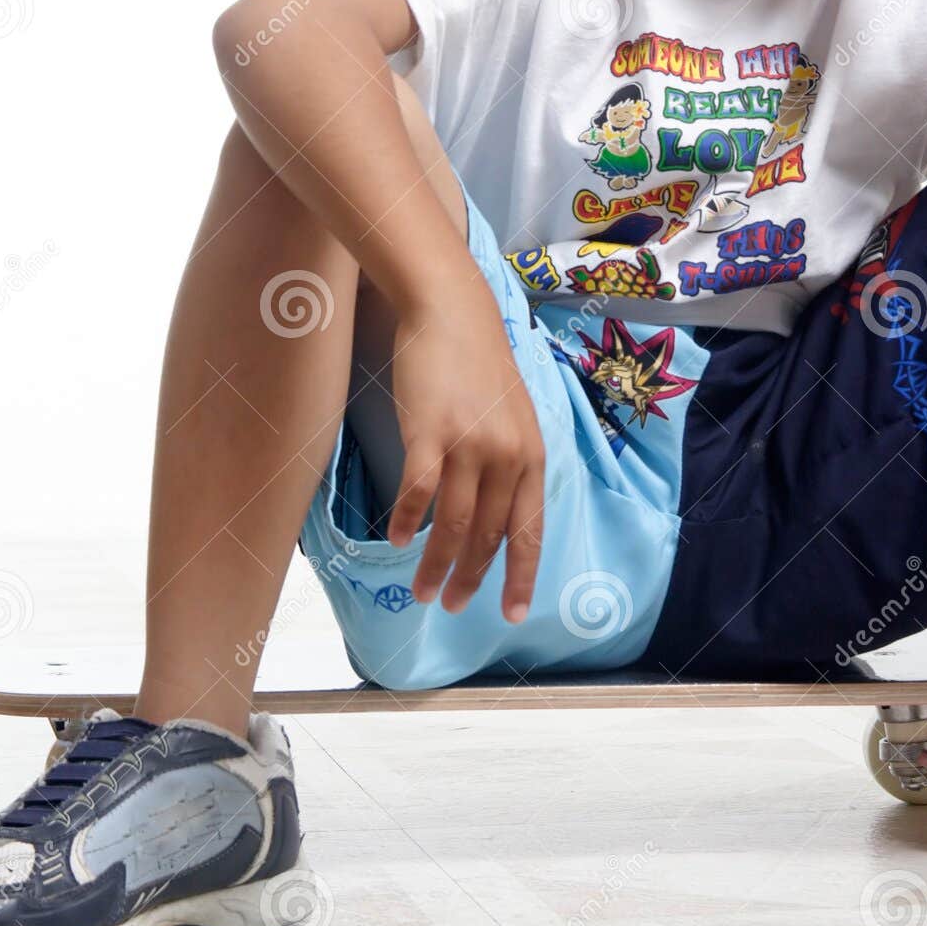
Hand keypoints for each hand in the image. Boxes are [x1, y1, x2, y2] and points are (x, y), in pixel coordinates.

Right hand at [385, 292, 545, 623]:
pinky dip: (405, 522)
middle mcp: (506, 456)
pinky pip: (417, 494)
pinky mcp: (429, 433)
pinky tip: (394, 539)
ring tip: (422, 590)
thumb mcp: (514, 416)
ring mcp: (468, 445)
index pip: (530, 531)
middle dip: (471, 580)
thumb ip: (511, 462)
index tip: (512, 615)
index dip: (521, 577)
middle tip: (451, 606)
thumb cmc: (479, 363)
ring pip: (452, 525)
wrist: (451, 311)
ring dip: (436, 565)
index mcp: (532, 455)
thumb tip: (498, 512)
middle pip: (488, 536)